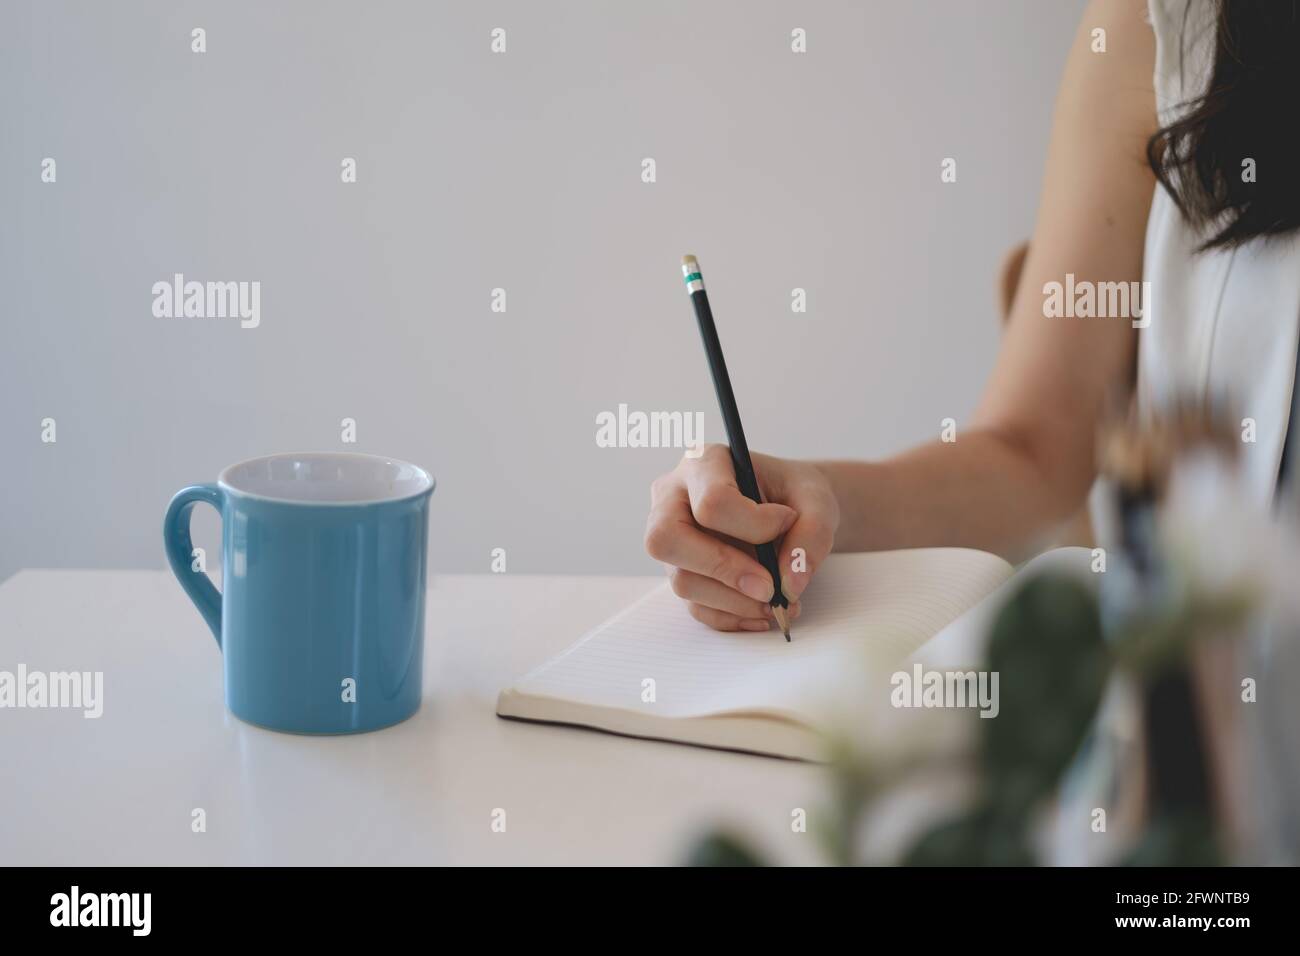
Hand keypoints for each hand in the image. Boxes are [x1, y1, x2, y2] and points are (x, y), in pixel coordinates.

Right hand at [644, 444, 839, 630]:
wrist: (790, 510)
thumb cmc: (794, 495)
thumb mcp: (817, 500)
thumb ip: (811, 535)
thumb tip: (789, 584)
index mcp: (703, 463)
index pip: (711, 501)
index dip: (754, 524)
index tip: (787, 524)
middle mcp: (672, 498)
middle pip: (666, 540)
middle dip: (724, 570)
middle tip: (769, 588)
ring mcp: (671, 540)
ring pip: (682, 581)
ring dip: (735, 601)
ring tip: (777, 601)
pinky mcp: (680, 573)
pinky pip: (695, 606)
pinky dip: (732, 617)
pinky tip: (761, 611)